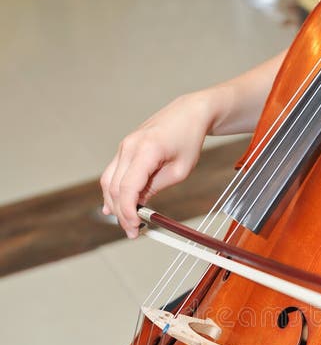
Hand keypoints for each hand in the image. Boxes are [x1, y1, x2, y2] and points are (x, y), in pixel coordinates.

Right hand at [101, 52, 285, 237]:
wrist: (189, 113)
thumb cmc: (189, 138)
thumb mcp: (180, 170)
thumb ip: (156, 187)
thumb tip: (140, 204)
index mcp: (145, 151)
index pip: (127, 188)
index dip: (128, 212)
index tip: (135, 227)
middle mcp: (129, 147)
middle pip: (114, 188)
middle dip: (121, 213)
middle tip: (132, 231)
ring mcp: (124, 146)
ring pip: (108, 181)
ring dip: (114, 204)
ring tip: (127, 222)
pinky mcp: (125, 148)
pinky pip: (113, 173)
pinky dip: (113, 191)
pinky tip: (113, 207)